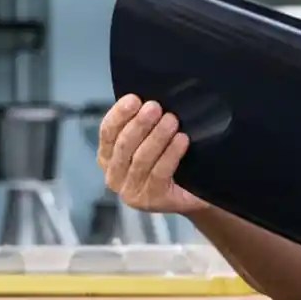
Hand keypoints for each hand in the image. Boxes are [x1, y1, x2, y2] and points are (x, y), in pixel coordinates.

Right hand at [97, 94, 209, 214]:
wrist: (193, 193)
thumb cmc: (169, 160)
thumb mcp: (151, 140)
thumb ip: (143, 125)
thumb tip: (147, 100)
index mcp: (108, 157)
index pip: (107, 133)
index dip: (119, 115)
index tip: (134, 99)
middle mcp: (114, 176)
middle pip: (123, 145)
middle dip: (139, 124)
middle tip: (155, 107)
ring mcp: (130, 191)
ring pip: (141, 159)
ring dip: (157, 136)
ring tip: (171, 120)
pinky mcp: (151, 200)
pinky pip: (159, 173)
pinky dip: (171, 154)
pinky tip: (181, 140)